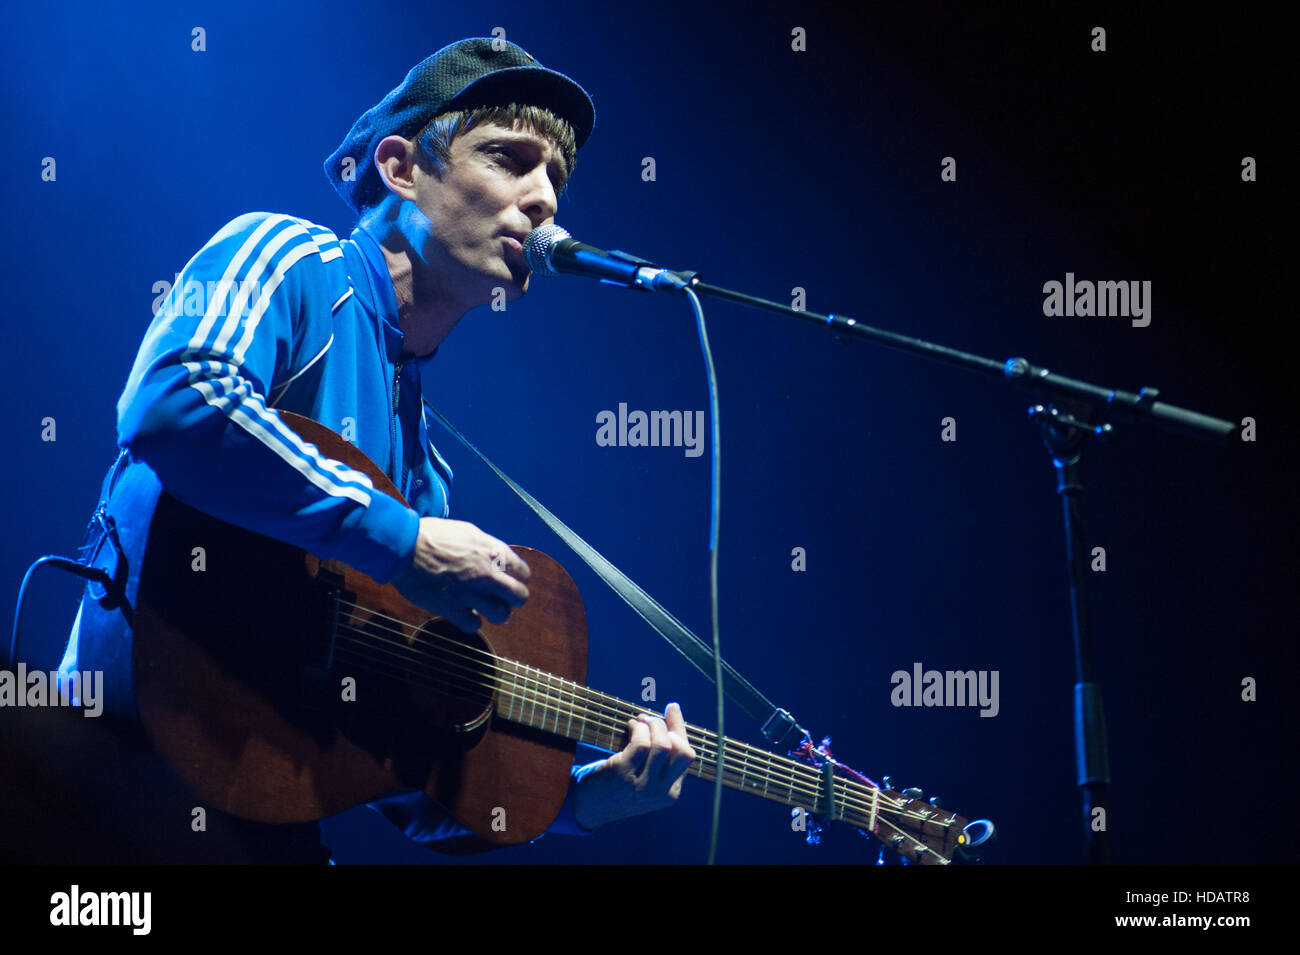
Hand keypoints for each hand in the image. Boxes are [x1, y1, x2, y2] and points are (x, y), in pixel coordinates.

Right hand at [391, 517, 529, 631]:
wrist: (405, 546)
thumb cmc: (433, 534)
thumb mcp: (467, 531)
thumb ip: (486, 546)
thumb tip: (496, 555)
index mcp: (494, 552)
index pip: (523, 572)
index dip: (518, 578)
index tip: (510, 580)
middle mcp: (488, 574)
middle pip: (519, 597)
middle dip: (514, 599)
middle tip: (503, 599)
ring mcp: (471, 593)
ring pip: (502, 615)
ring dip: (496, 613)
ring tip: (487, 609)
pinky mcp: (453, 608)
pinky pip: (473, 624)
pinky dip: (470, 622)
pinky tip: (464, 614)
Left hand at [571, 702, 695, 830]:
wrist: (586, 809)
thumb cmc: (617, 788)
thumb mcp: (645, 783)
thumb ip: (660, 762)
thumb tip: (669, 718)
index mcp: (669, 794)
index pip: (686, 756)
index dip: (680, 729)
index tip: (672, 709)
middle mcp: (659, 791)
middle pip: (682, 751)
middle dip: (669, 727)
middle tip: (651, 719)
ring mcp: (641, 784)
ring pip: (662, 745)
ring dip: (653, 725)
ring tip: (639, 721)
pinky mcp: (622, 773)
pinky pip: (640, 743)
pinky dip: (638, 728)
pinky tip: (630, 726)